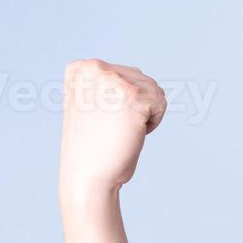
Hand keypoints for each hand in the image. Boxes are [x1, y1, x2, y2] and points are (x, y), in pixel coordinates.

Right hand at [58, 59, 166, 205]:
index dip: (121, 102)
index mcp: (81, 68)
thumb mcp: (92, 104)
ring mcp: (114, 80)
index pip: (123, 75)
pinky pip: (161, 102)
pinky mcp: (134, 97)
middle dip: (136, 107)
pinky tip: (132, 132)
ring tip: (121, 130)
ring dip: (145, 114)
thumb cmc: (92, 146)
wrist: (87, 174)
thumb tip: (137, 77)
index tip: (102, 119)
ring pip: (153, 89)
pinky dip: (154, 122)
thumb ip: (106, 86)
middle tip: (113, 128)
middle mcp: (95, 68)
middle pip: (140, 79)